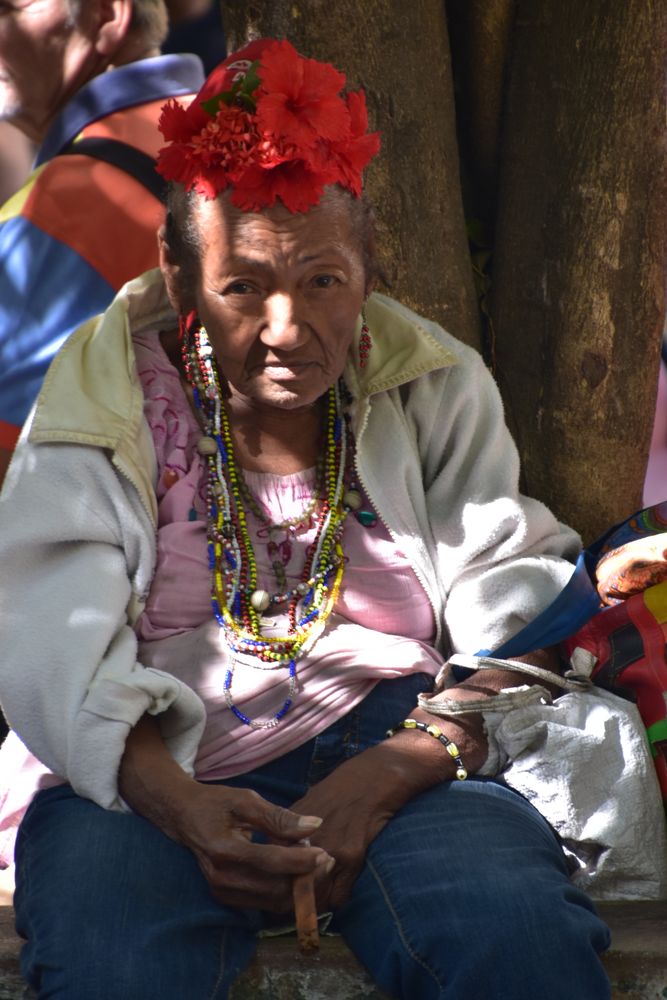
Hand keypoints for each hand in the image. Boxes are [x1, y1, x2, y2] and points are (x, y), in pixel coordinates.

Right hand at [167, 780, 334, 912]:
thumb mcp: (246, 800)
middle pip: (275, 889)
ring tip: (313, 863)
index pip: (271, 862)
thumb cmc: (217, 804)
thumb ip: (279, 817)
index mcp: (224, 850)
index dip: (301, 860)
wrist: (184, 817)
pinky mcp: (227, 899)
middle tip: (326, 858)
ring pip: (273, 901)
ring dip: (298, 887)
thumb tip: (314, 826)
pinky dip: (285, 890)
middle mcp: (222, 878)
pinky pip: (265, 903)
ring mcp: (223, 892)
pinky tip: (294, 870)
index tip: (324, 852)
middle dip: (306, 877)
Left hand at [289, 738, 437, 910]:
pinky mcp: (351, 856)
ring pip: (314, 898)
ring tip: (315, 908)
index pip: (272, 874)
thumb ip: (286, 833)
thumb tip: (273, 858)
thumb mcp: (304, 807)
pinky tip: (337, 893)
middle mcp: (302, 842)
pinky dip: (337, 900)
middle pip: (290, 891)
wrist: (371, 777)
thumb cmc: (337, 789)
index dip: (273, 891)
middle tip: (295, 911)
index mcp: (286, 831)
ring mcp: (326, 850)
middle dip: (291, 906)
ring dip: (315, 907)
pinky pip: (339, 897)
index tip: (275, 901)